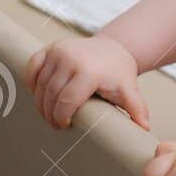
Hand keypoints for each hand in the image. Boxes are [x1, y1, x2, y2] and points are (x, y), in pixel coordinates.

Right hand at [23, 35, 149, 130]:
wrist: (114, 48)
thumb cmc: (119, 73)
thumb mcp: (129, 90)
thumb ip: (137, 109)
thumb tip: (144, 128)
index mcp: (89, 72)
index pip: (67, 101)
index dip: (62, 117)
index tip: (64, 126)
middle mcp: (71, 59)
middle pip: (51, 95)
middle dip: (50, 113)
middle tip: (54, 123)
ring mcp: (58, 51)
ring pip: (40, 84)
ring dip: (40, 101)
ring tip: (48, 113)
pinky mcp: (50, 48)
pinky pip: (32, 67)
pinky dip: (31, 82)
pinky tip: (38, 94)